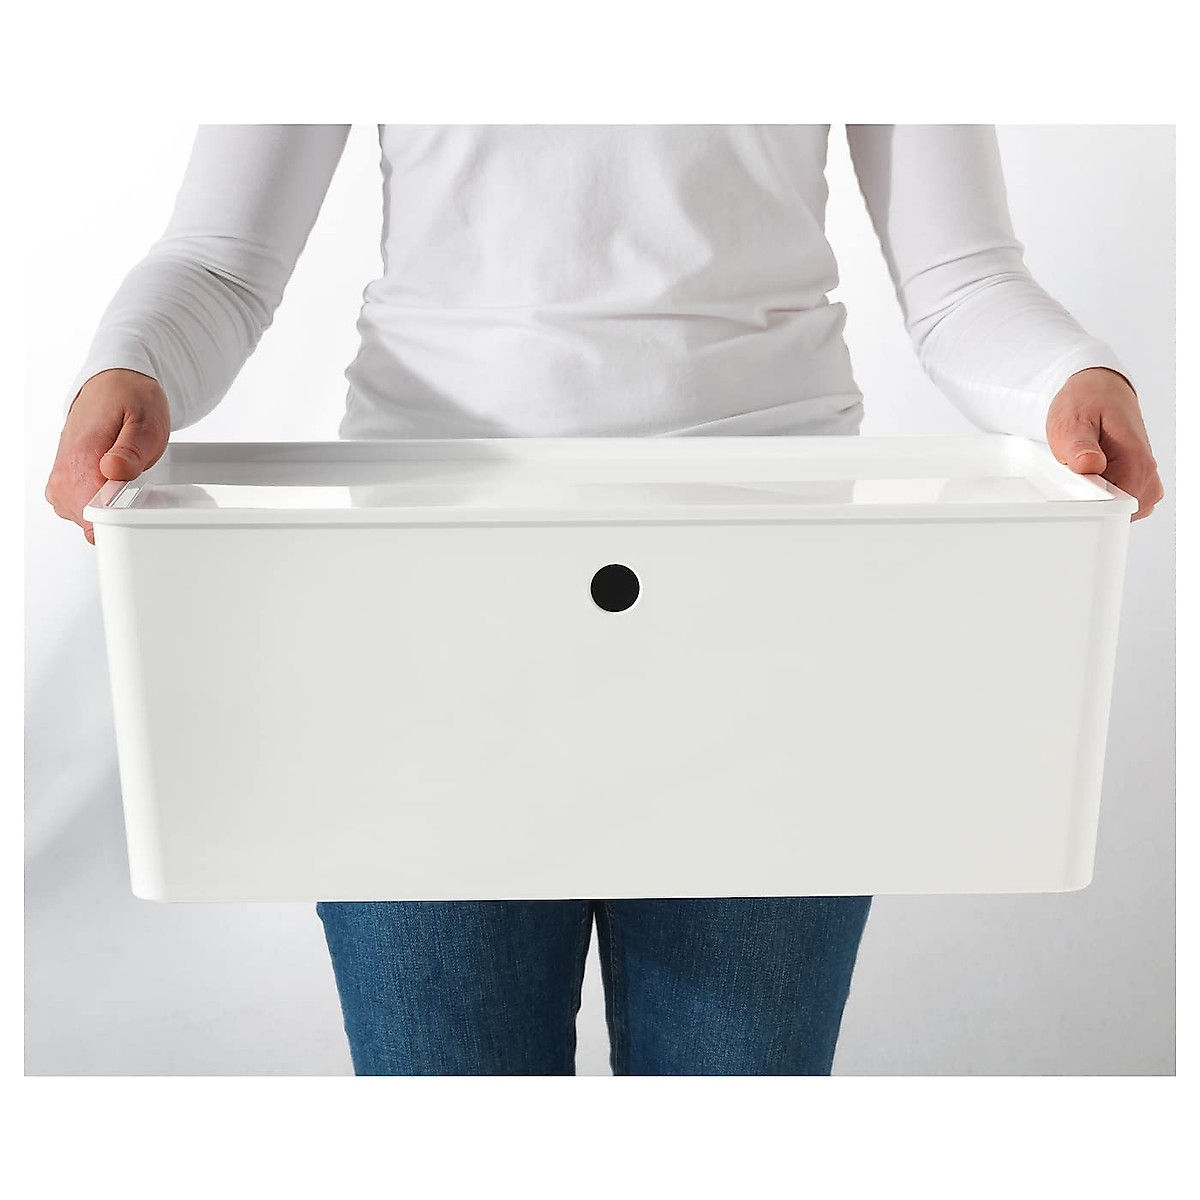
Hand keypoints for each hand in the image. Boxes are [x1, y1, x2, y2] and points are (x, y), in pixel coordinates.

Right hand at [45, 369, 170, 543]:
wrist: (112, 386)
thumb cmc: (130, 402)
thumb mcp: (146, 421)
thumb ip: (132, 450)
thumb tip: (114, 470)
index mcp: (81, 460)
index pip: (93, 516)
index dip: (120, 519)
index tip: (135, 504)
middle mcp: (64, 476)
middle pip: (92, 524)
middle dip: (120, 513)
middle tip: (136, 481)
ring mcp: (61, 483)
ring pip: (88, 521)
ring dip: (112, 507)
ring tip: (125, 477)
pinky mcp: (63, 486)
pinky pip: (84, 510)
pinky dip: (103, 503)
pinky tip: (114, 482)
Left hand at [1046, 367, 1162, 520]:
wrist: (1097, 389)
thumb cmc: (1086, 402)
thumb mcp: (1072, 421)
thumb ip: (1079, 447)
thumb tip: (1090, 465)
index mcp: (1136, 460)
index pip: (1121, 508)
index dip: (1093, 508)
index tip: (1073, 497)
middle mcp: (1146, 472)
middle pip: (1121, 514)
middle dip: (1093, 505)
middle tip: (1072, 480)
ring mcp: (1142, 478)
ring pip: (1120, 510)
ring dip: (1096, 499)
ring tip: (1079, 474)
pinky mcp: (1134, 479)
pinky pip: (1118, 501)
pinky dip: (1100, 495)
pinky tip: (1086, 478)